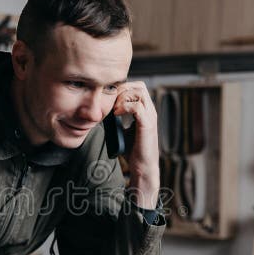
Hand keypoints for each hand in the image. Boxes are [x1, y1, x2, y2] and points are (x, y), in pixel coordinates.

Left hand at [113, 81, 159, 207]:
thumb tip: (103, 111)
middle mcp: (150, 111)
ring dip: (123, 97)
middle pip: (140, 86)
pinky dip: (125, 107)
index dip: (123, 88)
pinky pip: (137, 107)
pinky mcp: (147, 125)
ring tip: (114, 109)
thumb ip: (117, 120)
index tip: (110, 98)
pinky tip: (116, 115)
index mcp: (146, 111)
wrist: (142, 167)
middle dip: (122, 89)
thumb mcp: (122, 131)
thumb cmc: (133, 151)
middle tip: (110, 101)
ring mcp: (150, 117)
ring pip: (139, 93)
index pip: (138, 88)